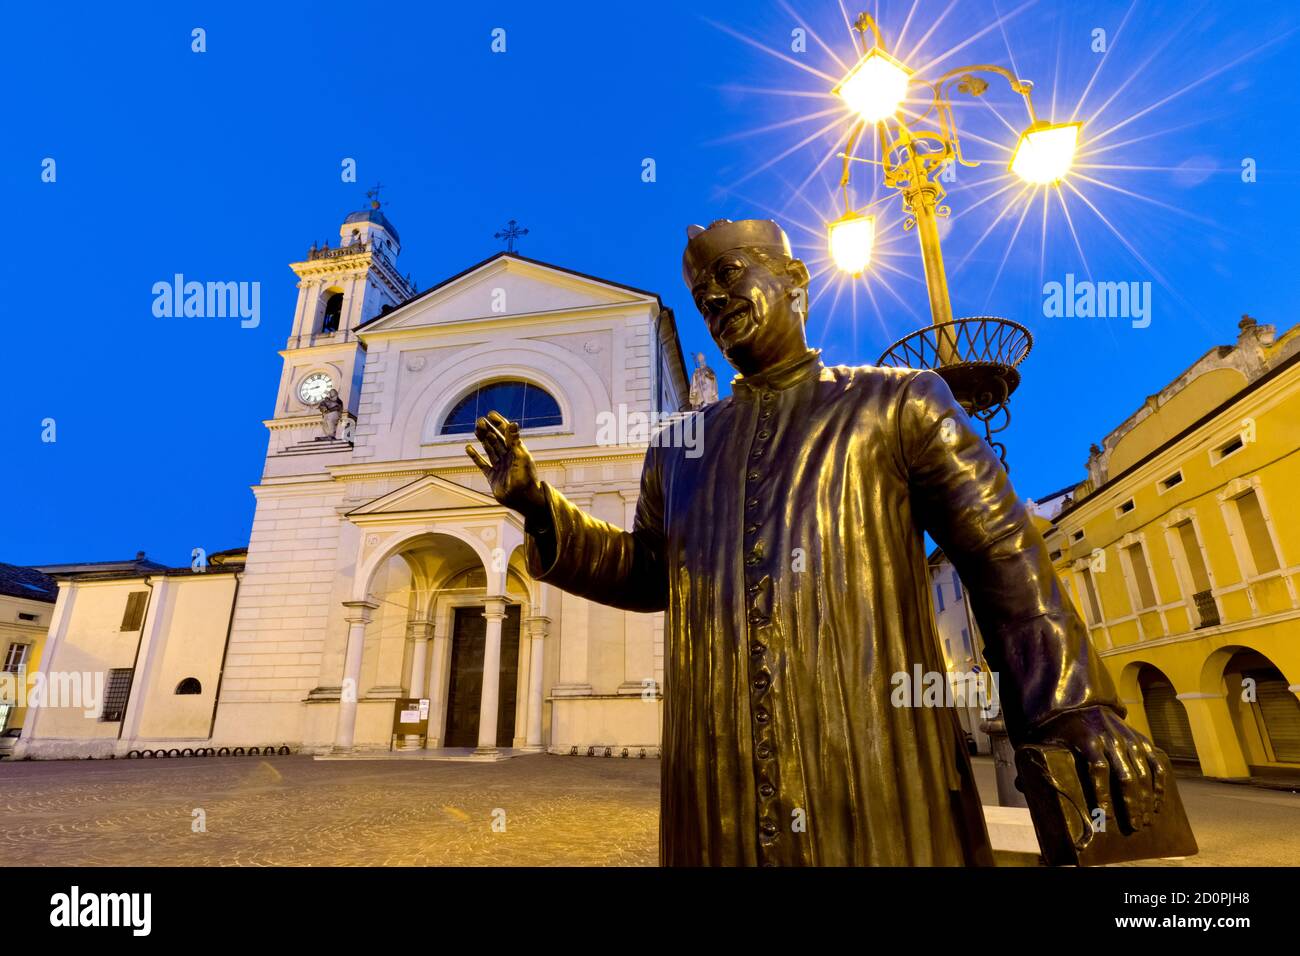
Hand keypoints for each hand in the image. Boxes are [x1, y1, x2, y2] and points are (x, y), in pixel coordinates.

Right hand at [466, 410, 546, 519]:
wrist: (522, 500)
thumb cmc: (526, 478)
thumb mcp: (521, 457)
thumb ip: (515, 441)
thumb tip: (512, 423)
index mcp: (517, 451)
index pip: (507, 433)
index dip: (499, 423)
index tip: (491, 414)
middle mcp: (509, 458)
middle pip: (497, 440)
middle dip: (489, 429)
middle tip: (479, 420)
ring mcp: (500, 467)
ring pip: (489, 449)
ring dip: (483, 439)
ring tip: (476, 429)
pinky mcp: (492, 477)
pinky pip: (482, 464)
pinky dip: (475, 456)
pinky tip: (469, 447)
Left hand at [1033, 706, 1165, 832]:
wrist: (1076, 703)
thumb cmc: (1057, 730)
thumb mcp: (1044, 741)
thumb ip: (1036, 763)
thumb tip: (1021, 787)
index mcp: (1085, 738)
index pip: (1097, 768)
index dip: (1102, 793)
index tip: (1105, 816)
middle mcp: (1110, 737)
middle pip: (1125, 774)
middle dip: (1131, 803)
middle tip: (1133, 827)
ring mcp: (1127, 738)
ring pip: (1142, 771)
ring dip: (1146, 798)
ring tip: (1145, 821)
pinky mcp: (1139, 739)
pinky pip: (1155, 761)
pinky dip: (1159, 782)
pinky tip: (1158, 801)